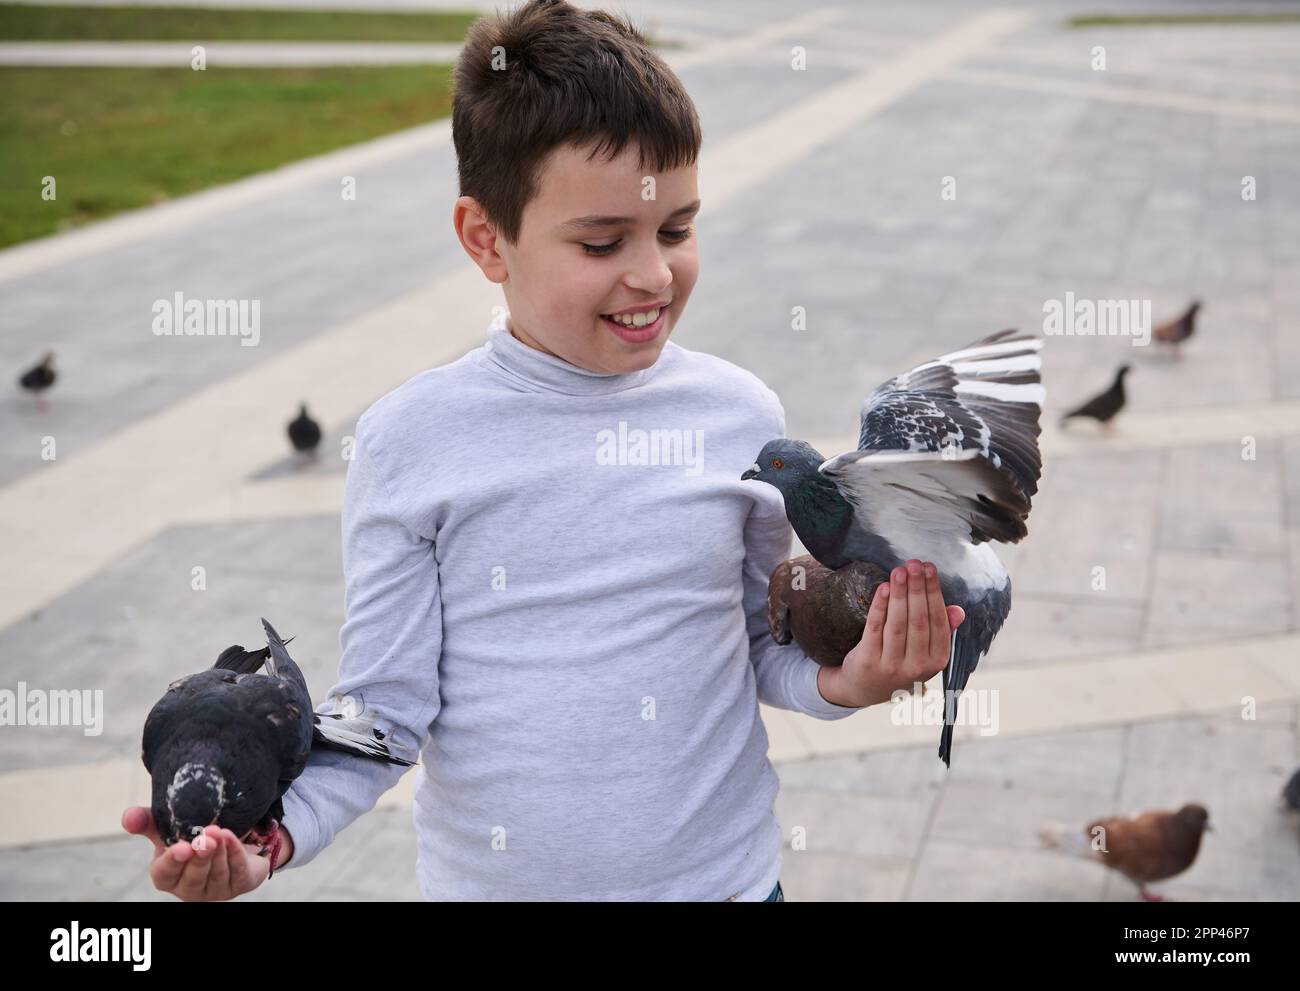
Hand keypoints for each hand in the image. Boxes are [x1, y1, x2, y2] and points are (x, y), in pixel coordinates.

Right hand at [122, 807, 277, 900]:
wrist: (232, 838)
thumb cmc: (192, 837)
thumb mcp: (169, 827)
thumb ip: (147, 821)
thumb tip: (128, 817)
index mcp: (167, 876)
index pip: (165, 874)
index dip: (173, 862)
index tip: (182, 847)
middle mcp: (189, 888)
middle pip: (193, 878)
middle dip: (200, 858)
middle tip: (205, 839)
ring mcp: (215, 890)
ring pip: (216, 874)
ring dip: (219, 852)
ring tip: (220, 831)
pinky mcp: (239, 884)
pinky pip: (238, 870)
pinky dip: (235, 852)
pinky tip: (232, 837)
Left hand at [817, 559, 964, 707]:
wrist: (865, 688)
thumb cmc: (900, 661)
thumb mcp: (925, 652)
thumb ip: (941, 629)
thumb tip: (959, 611)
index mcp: (937, 662)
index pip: (938, 622)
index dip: (934, 593)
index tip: (930, 568)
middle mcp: (917, 666)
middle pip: (918, 621)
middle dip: (917, 589)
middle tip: (914, 564)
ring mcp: (892, 666)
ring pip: (897, 624)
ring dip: (899, 594)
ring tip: (899, 570)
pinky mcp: (868, 662)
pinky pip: (875, 628)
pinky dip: (879, 606)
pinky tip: (883, 588)